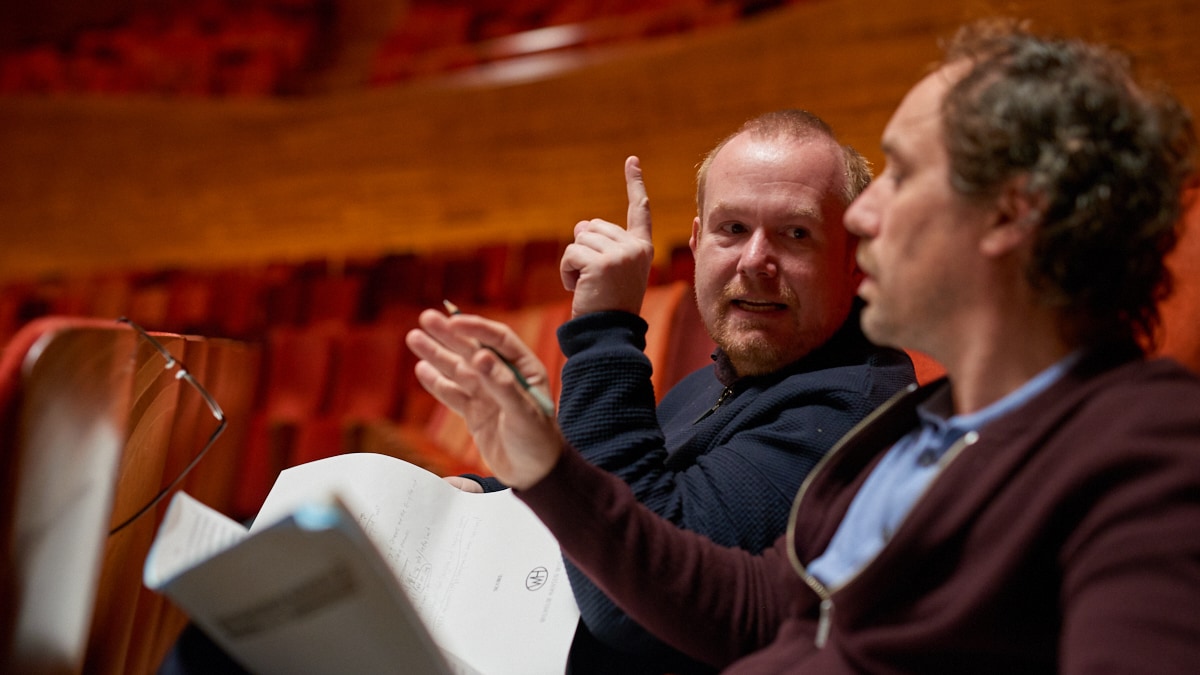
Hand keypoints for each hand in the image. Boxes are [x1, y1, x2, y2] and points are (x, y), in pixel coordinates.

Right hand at [406, 309, 562, 489]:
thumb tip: (480, 355)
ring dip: (437, 354)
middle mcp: (504, 378)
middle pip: (472, 349)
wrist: (535, 475)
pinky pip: (453, 394)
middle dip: (449, 334)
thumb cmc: (538, 441)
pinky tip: (422, 368)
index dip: (476, 329)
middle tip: (426, 318)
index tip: (454, 322)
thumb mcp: (523, 412)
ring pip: (458, 370)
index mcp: (525, 369)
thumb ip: (501, 385)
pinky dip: (437, 383)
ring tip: (414, 337)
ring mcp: (487, 396)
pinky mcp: (474, 414)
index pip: (499, 340)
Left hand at [560, 155, 655, 317]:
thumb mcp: (607, 271)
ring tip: (588, 287)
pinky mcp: (603, 263)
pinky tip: (578, 289)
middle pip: (593, 226)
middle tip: (595, 281)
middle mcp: (636, 248)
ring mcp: (622, 254)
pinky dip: (566, 272)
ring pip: (578, 239)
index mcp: (642, 248)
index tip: (631, 161)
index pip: (639, 210)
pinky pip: (570, 254)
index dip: (634, 183)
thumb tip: (581, 225)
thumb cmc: (607, 307)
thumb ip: (599, 245)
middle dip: (583, 250)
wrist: (608, 335)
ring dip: (573, 263)